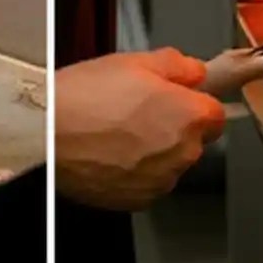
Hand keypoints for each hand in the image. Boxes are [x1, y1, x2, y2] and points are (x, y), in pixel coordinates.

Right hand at [56, 48, 226, 211]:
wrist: (47, 135)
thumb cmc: (85, 97)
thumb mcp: (133, 61)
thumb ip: (177, 65)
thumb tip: (196, 72)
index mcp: (189, 115)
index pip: (215, 113)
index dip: (194, 103)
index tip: (177, 99)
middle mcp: (183, 153)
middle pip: (193, 140)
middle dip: (172, 127)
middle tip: (135, 111)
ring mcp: (162, 181)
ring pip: (169, 163)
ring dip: (153, 152)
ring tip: (115, 133)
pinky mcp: (138, 200)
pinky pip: (147, 184)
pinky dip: (134, 173)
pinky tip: (108, 155)